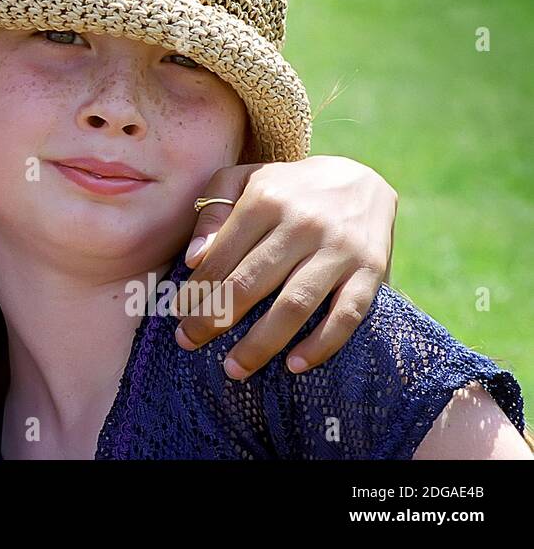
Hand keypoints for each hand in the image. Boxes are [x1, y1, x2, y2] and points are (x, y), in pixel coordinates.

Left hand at [172, 155, 396, 379]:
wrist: (359, 180)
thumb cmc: (286, 187)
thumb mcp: (242, 180)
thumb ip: (211, 212)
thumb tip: (193, 258)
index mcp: (265, 200)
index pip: (221, 256)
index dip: (196, 290)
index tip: (178, 316)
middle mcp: (302, 223)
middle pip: (250, 283)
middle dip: (215, 319)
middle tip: (190, 343)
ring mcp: (339, 249)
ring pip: (295, 304)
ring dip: (261, 343)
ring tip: (234, 368)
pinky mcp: (370, 269)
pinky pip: (346, 314)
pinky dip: (321, 344)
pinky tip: (294, 365)